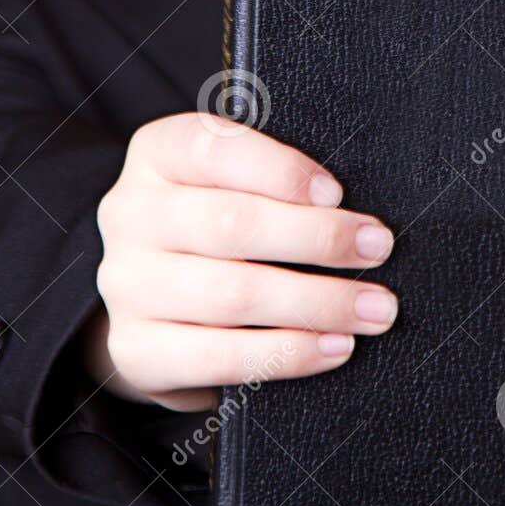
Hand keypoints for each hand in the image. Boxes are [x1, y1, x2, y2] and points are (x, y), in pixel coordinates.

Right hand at [83, 113, 396, 412]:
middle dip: (318, 239)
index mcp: (157, 156)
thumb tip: (354, 210)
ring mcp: (127, 286)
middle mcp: (130, 215)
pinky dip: (288, 354)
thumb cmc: (216, 232)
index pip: (213, 148)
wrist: (154, 308)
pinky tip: (335, 347)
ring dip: (317, 303)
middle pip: (231, 224)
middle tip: (377, 249)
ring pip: (234, 294)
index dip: (280, 170)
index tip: (338, 193)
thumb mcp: (230, 185)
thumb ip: (272, 182)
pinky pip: (222, 356)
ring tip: (373, 309)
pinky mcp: (136, 350)